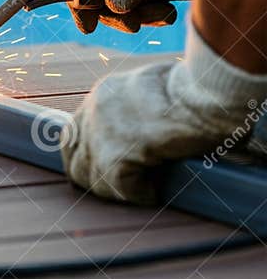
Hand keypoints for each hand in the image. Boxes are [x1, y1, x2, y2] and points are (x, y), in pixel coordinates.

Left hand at [61, 20, 266, 203]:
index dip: (88, 151)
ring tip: (142, 189)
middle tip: (122, 185)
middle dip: (94, 174)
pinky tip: (156, 191)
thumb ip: (140, 103)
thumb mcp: (157, 84)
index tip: (104, 163)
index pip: (76, 131)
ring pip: (93, 176)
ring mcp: (101, 135)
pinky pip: (120, 188)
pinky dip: (139, 194)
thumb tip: (150, 121)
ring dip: (117, 188)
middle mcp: (94, 112)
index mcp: (103, 94)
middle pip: (74, 156)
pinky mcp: (116, 157)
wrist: (203, 94)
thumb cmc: (194, 87)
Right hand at [69, 0, 188, 33]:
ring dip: (143, 16)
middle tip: (136, 23)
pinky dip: (157, 14)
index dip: (79, 5)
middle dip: (117, 15)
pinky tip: (167, 12)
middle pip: (101, 1)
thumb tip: (118, 8)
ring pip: (127, 8)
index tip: (90, 25)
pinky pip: (150, 7)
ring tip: (162, 14)